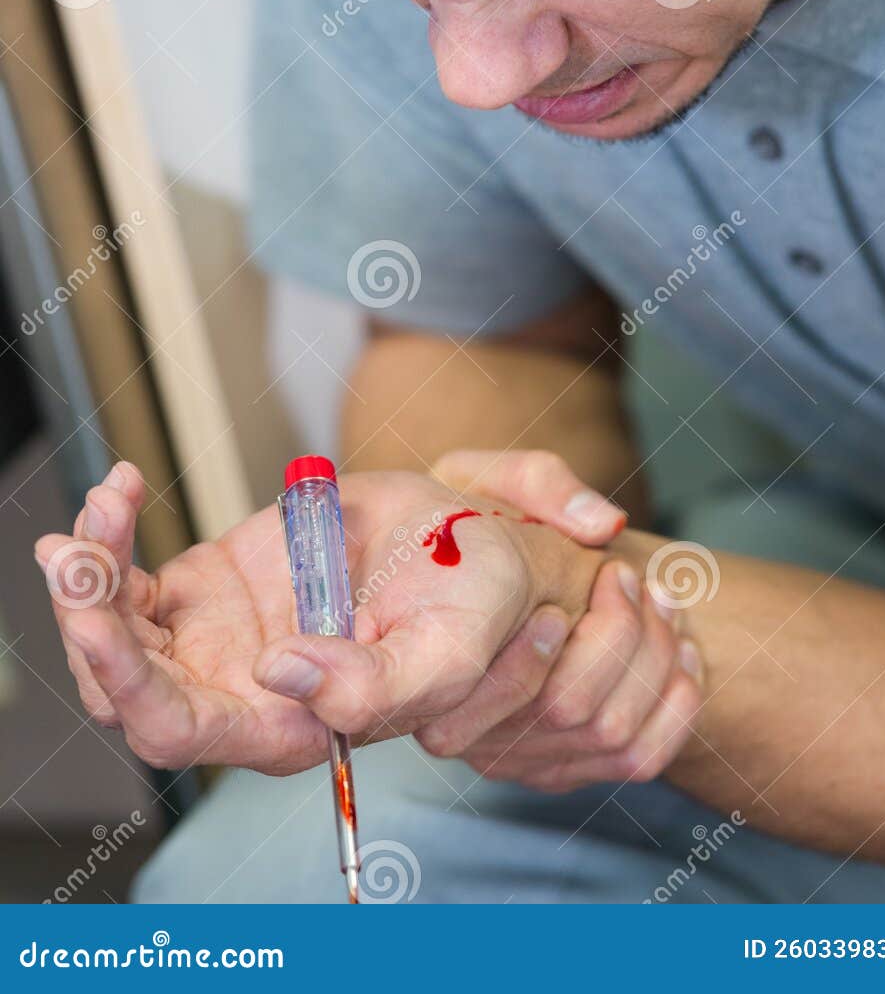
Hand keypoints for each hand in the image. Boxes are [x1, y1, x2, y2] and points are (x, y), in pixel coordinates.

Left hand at [35, 460, 601, 775]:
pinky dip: (111, 535)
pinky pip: (129, 579)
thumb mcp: (450, 648)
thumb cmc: (475, 604)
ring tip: (104, 502)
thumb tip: (280, 672)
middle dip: (85, 621)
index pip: (179, 731)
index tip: (109, 616)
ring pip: (112, 633)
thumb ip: (378, 685)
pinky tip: (122, 488)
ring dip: (88, 573)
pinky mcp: (205, 588)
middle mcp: (236, 694)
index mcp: (288, 728)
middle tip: (73, 554)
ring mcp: (212, 641)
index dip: (130, 685)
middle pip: (121, 686)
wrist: (472, 541)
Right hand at [416, 454, 702, 791]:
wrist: (458, 563)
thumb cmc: (464, 518)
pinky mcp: (555, 767)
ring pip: (612, 735)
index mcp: (439, 666)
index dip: (592, 631)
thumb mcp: (480, 479)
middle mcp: (466, 730)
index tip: (607, 569)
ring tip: (662, 599)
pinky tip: (684, 655)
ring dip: (657, 659)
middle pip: (574, 708)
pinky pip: (635, 761)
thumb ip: (537, 484)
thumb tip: (604, 525)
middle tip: (632, 573)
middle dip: (629, 632)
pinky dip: (677, 709)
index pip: (529, 684)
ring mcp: (514, 756)